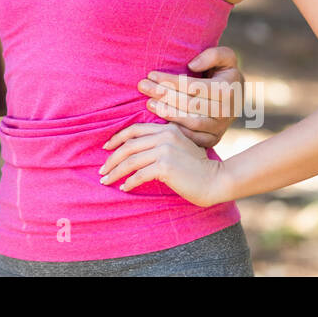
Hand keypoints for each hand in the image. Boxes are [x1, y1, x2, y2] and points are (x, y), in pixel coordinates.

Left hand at [99, 122, 229, 206]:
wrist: (216, 180)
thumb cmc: (196, 168)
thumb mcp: (179, 148)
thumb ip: (161, 144)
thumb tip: (133, 153)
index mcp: (167, 128)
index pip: (134, 129)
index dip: (116, 138)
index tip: (106, 148)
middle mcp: (164, 135)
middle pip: (128, 146)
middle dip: (111, 159)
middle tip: (101, 170)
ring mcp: (165, 150)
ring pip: (131, 161)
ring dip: (115, 172)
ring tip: (107, 181)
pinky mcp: (165, 166)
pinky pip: (140, 174)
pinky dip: (129, 182)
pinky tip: (124, 188)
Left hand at [137, 45, 243, 148]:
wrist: (236, 97)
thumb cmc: (224, 73)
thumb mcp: (226, 57)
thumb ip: (213, 55)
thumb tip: (192, 66)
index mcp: (228, 90)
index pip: (194, 86)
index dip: (171, 80)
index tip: (151, 74)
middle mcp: (227, 111)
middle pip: (190, 104)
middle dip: (163, 95)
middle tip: (143, 86)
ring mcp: (221, 128)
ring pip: (190, 123)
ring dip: (166, 113)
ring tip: (148, 103)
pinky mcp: (214, 139)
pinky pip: (193, 139)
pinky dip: (176, 132)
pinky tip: (159, 122)